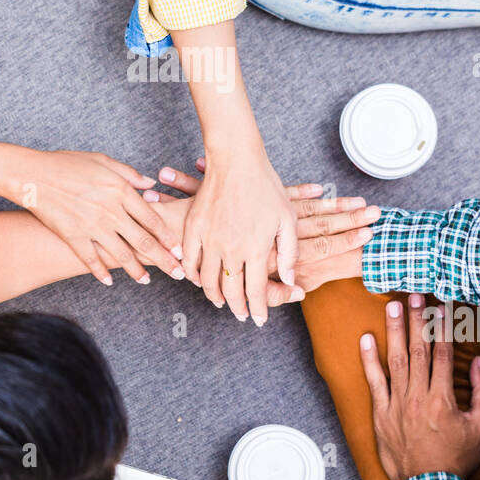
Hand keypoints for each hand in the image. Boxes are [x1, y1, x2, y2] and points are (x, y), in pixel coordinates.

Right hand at [17, 149, 182, 285]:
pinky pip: (91, 260)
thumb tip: (151, 186)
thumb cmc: (67, 163)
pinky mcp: (73, 236)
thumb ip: (129, 174)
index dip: (169, 237)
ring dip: (136, 271)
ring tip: (146, 281)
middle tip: (179, 274)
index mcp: (121, 191)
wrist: (32, 175)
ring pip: (121, 255)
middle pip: (144, 241)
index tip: (180, 249)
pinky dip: (101, 272)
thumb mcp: (102, 161)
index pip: (153, 219)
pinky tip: (110, 281)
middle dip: (164, 260)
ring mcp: (92, 226)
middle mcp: (111, 211)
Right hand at [174, 146, 296, 325]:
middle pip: (231, 291)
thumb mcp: (287, 219)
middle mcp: (231, 249)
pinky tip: (197, 280)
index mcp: (256, 248)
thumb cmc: (266, 187)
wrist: (236, 160)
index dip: (259, 309)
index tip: (260, 320)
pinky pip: (187, 261)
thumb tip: (292, 281)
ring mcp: (209, 240)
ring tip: (220, 302)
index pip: (256, 291)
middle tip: (242, 315)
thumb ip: (290, 253)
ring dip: (214, 296)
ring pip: (207, 281)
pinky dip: (190, 275)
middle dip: (237, 308)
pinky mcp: (193, 228)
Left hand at [361, 295, 479, 479]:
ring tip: (393, 306)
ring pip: (394, 359)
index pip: (443, 354)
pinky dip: (368, 359)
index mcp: (442, 398)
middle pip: (417, 350)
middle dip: (418, 320)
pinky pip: (373, 381)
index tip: (442, 307)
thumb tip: (479, 364)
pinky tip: (365, 338)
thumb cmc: (456, 458)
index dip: (443, 328)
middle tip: (416, 296)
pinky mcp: (380, 413)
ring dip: (394, 331)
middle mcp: (417, 396)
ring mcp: (396, 403)